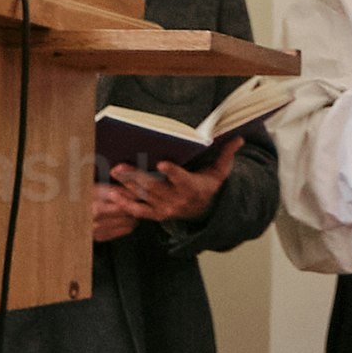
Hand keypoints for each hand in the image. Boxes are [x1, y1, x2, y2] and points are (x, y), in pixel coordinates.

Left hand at [92, 145, 233, 242]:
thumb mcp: (221, 171)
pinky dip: (126, 203)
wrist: (206, 212)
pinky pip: (139, 211)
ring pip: (143, 197)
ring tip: (112, 176)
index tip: (162, 162)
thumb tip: (239, 138)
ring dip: (126, 187)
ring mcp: (165, 208)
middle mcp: (176, 199)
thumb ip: (226, 154)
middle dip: (135, 176)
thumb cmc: (210, 186)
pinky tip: (113, 194)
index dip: (172, 171)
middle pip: (154, 187)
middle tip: (119, 166)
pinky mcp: (156, 215)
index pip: (181, 178)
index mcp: (191, 186)